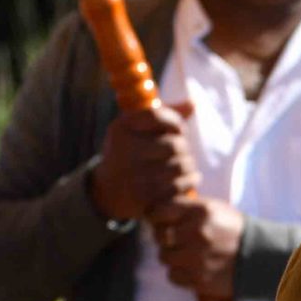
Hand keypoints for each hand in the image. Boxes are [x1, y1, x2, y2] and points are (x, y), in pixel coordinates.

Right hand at [89, 103, 196, 224]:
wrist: (107, 190)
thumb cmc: (129, 152)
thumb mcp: (136, 129)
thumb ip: (164, 116)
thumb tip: (193, 104)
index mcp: (122, 127)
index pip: (158, 116)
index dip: (176, 122)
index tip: (179, 130)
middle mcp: (125, 149)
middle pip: (176, 145)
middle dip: (184, 149)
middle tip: (183, 154)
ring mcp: (133, 174)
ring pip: (181, 167)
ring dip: (190, 167)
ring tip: (187, 168)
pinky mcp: (143, 196)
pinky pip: (178, 186)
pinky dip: (187, 183)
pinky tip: (186, 181)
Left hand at [155, 196, 245, 295]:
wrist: (258, 257)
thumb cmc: (233, 230)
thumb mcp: (215, 209)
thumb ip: (189, 208)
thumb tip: (159, 212)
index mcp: (200, 211)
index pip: (161, 210)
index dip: (156, 216)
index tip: (158, 221)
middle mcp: (196, 232)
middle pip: (160, 235)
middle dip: (164, 238)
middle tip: (173, 240)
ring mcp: (196, 257)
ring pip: (164, 256)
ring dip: (171, 256)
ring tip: (184, 255)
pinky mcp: (198, 278)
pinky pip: (172, 276)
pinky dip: (178, 274)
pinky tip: (189, 269)